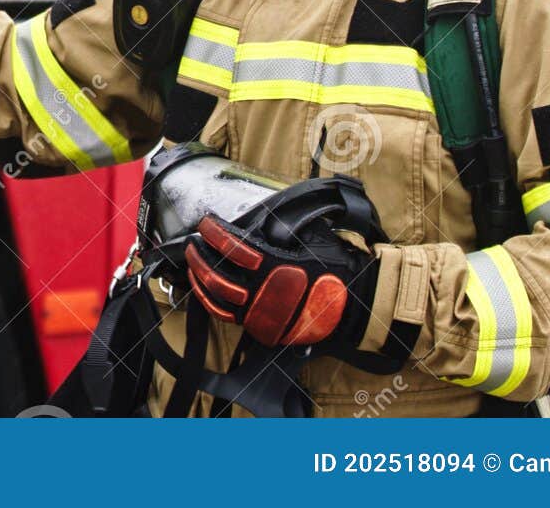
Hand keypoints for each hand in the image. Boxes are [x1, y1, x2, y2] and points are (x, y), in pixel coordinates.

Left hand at [183, 213, 375, 348]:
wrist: (356, 304)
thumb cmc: (336, 267)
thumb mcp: (310, 238)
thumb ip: (279, 230)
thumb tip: (251, 221)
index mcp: (275, 266)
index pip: (231, 246)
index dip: (213, 231)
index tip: (207, 222)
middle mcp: (263, 294)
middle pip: (216, 273)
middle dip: (199, 254)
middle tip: (194, 241)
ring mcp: (260, 314)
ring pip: (216, 297)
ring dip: (199, 276)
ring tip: (193, 261)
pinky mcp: (261, 328)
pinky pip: (225, 315)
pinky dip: (209, 300)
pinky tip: (202, 288)